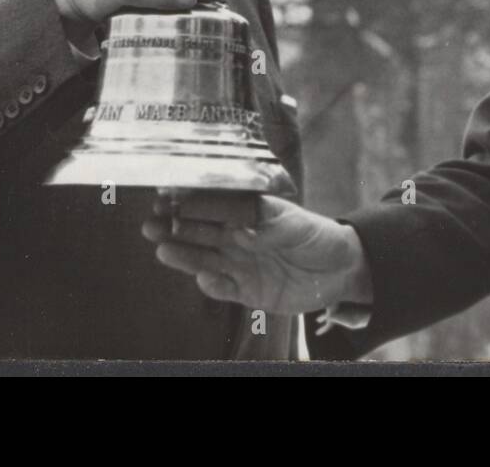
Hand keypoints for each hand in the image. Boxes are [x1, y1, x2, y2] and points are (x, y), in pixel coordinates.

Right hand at [142, 195, 372, 314]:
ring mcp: (240, 265)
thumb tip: (238, 230)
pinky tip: (202, 278)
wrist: (340, 270)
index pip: (213, 208)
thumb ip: (267, 226)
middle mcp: (237, 239)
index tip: (166, 198)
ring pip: (205, 260)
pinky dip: (213, 286)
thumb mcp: (296, 224)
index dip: (190, 204)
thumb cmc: (316, 235)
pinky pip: (224, 289)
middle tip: (150, 225)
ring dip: (185, 256)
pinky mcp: (247, 291)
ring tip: (163, 250)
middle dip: (175, 228)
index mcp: (246, 215)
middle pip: (201, 233)